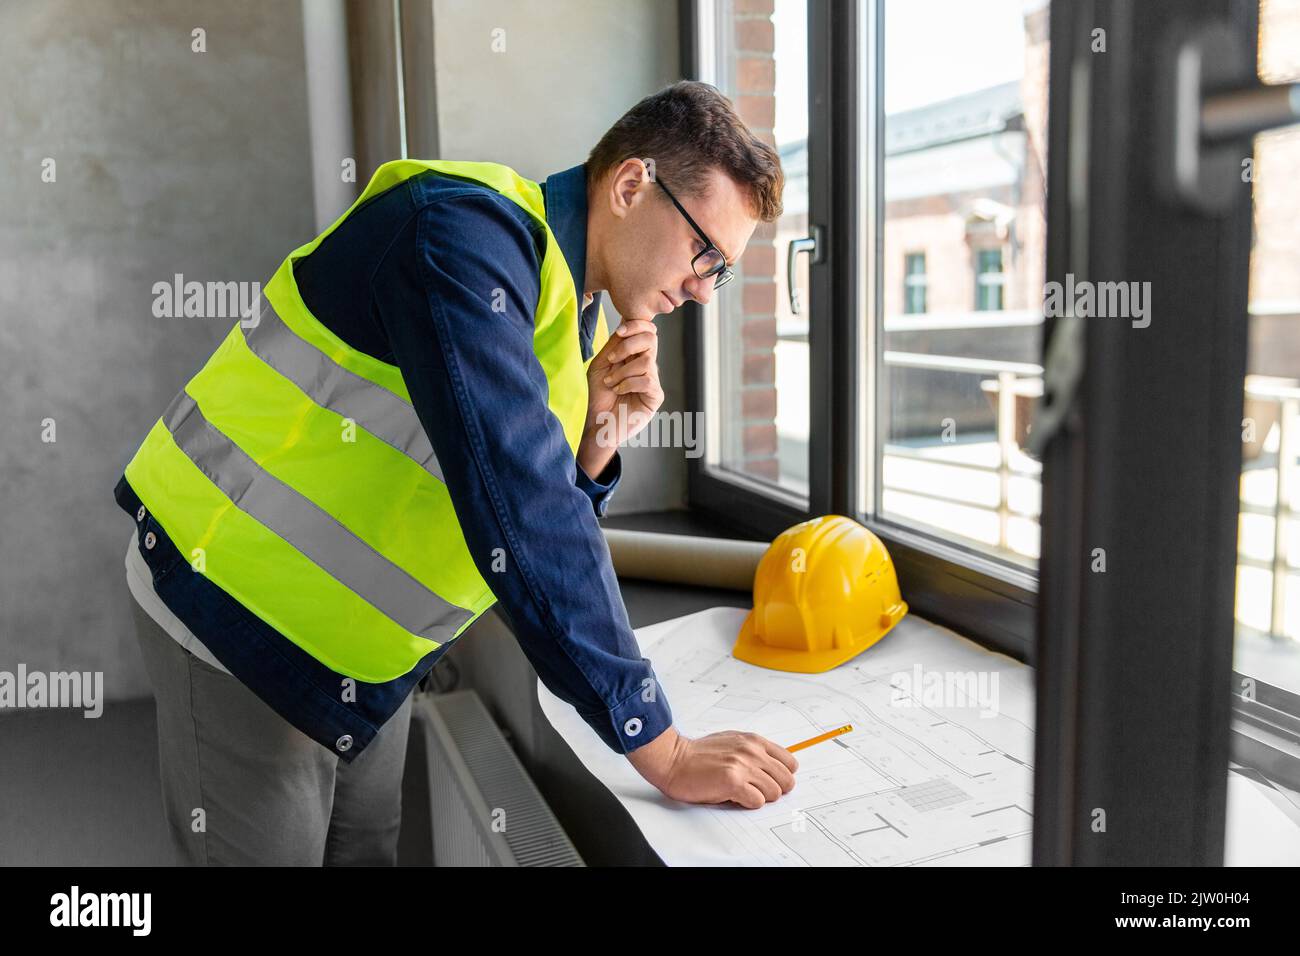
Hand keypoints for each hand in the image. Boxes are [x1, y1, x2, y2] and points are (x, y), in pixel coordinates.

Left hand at [577, 318, 663, 475]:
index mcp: (634, 355)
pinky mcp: (655, 396)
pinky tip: (619, 391)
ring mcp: (652, 380)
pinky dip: (629, 383)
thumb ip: (615, 345)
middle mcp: (646, 365)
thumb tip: (626, 323)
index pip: (646, 331)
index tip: (619, 332)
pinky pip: (648, 380)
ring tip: (611, 383)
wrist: (596, 423)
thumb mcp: (601, 364)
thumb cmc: (596, 396)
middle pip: (651, 339)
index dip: (636, 325)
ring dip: (623, 371)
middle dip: (629, 345)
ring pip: (647, 361)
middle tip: (612, 359)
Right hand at [625, 725, 798, 808]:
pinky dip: (747, 804)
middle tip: (756, 791)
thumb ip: (753, 751)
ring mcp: (743, 766)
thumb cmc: (698, 754)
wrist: (673, 760)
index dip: (782, 776)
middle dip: (774, 790)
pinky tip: (733, 797)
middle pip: (787, 781)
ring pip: (774, 793)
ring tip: (742, 793)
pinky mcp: (733, 782)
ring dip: (760, 798)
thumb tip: (773, 766)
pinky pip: (757, 801)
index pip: (790, 762)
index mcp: (754, 741)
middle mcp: (752, 752)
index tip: (770, 781)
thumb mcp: (731, 741)